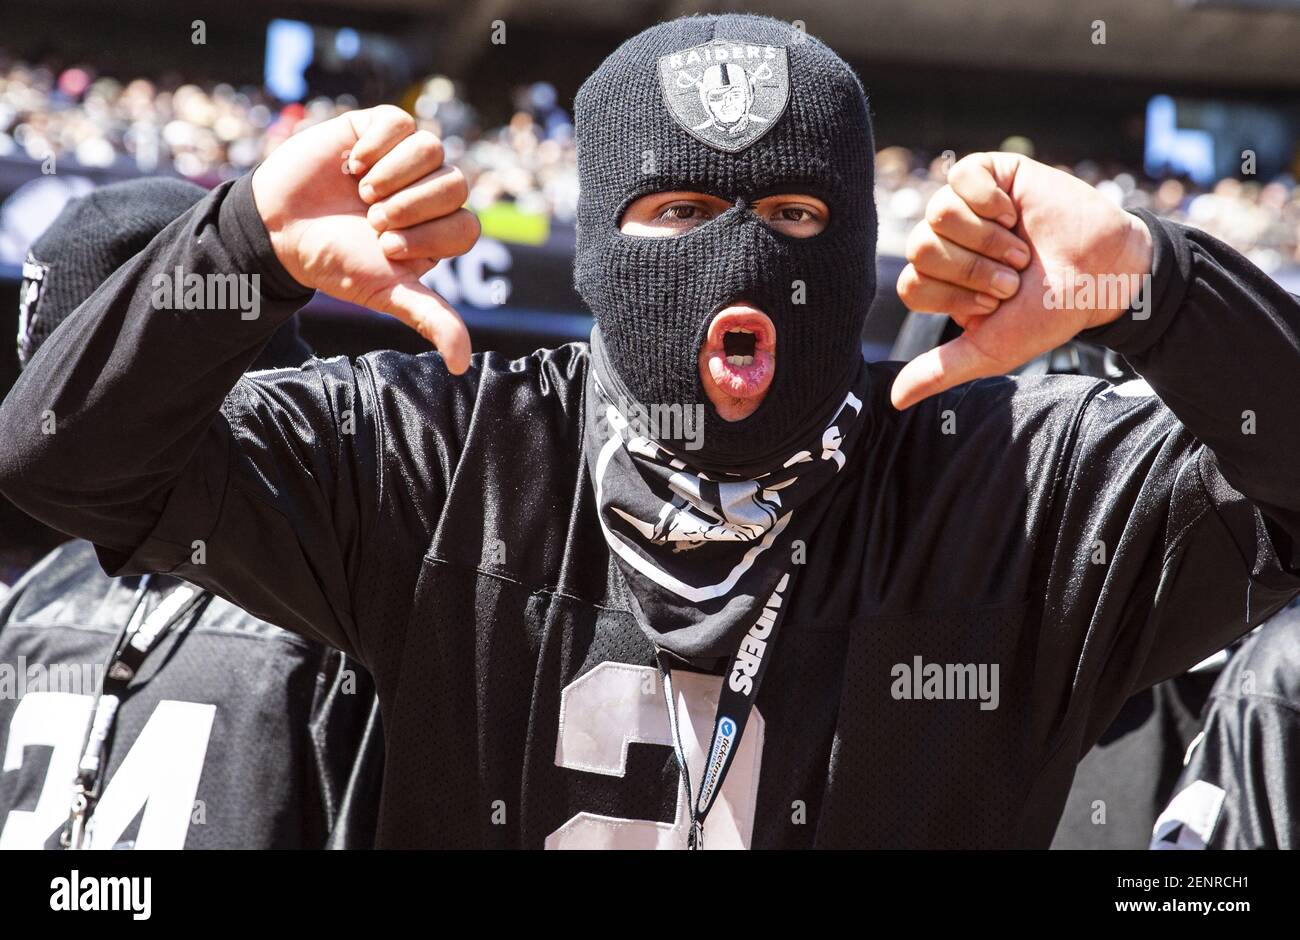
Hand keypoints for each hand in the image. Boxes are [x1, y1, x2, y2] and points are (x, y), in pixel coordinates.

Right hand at [251, 105, 478, 372]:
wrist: (277, 230)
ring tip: (361, 193)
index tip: (386, 247)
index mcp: (439, 231)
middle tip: (372, 221)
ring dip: (394, 175)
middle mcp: (428, 194)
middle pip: (455, 185)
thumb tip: (461, 365)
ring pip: (432, 149)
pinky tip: (352, 164)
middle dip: (410, 207)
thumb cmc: (335, 262)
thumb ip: (430, 318)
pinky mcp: (377, 129)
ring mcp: (405, 160)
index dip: (428, 236)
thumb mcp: (384, 292)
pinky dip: (377, 145)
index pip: (466, 226)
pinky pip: (401, 122)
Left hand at [891, 152, 1152, 408]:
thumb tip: (895, 400)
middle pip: (920, 248)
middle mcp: (945, 243)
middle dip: (974, 270)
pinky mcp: (987, 175)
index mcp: (939, 282)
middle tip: (1012, 278)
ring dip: (987, 239)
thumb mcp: (992, 350)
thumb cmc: (1049, 312)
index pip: (911, 285)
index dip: (955, 297)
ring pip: (938, 214)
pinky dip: (991, 202)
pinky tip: (1015, 214)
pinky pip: (960, 176)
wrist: (1103, 274)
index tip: (995, 305)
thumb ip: (941, 370)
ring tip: (1019, 251)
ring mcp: (964, 208)